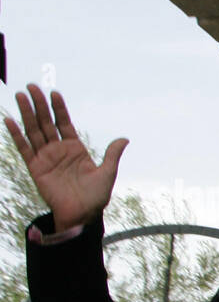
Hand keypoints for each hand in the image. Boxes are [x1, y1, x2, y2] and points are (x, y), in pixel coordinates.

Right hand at [4, 85, 127, 232]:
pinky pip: (24, 148)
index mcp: (75, 148)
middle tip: (32, 86)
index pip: (64, 123)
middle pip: (46, 122)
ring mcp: (46, 157)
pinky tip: (10, 120)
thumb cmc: (95, 197)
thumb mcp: (107, 173)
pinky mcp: (35, 168)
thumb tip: (125, 139)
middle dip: (39, 104)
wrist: (82, 215)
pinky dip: (17, 135)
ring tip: (20, 96)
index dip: (59, 108)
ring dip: (27, 113)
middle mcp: (58, 150)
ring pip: (34, 131)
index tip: (54, 93)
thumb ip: (112, 155)